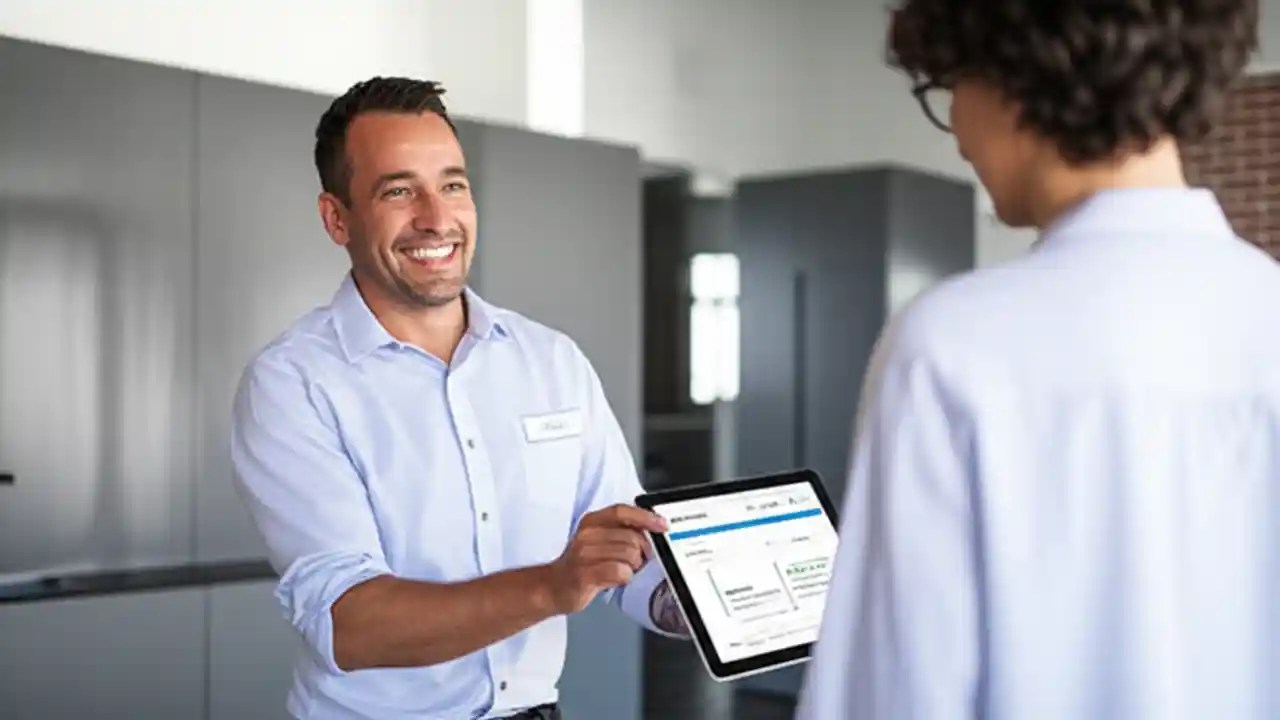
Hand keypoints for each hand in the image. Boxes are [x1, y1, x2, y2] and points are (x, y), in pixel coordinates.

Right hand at [544, 504, 667, 613]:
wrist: (553, 587)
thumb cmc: (581, 565)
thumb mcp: (598, 541)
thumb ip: (620, 532)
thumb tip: (650, 530)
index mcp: (591, 521)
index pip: (622, 511)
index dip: (645, 517)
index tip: (662, 525)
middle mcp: (587, 534)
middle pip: (632, 537)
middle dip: (642, 552)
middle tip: (636, 562)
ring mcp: (584, 554)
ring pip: (629, 555)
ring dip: (633, 567)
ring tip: (621, 571)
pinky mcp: (585, 574)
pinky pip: (620, 572)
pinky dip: (624, 578)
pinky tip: (615, 579)